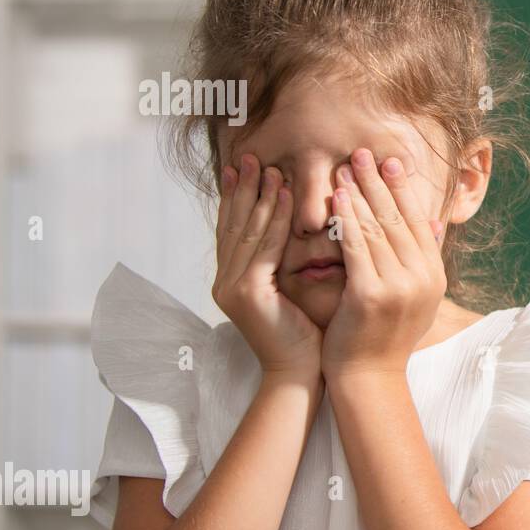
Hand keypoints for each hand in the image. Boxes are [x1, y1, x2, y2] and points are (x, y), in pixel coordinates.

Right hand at [213, 153, 321, 377]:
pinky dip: (275, 218)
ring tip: (269, 166)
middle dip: (242, 188)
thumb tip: (303, 228)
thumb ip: (288, 261)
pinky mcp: (246, 292)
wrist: (300, 375)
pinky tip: (284, 195)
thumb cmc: (305, 336)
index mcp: (233, 281)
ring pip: (248, 230)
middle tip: (249, 155)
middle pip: (234, 224)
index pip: (233, 230)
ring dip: (259, 195)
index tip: (245, 167)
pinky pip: (264, 246)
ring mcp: (231, 286)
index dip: (237, 198)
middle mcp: (225, 281)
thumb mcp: (293, 290)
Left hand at [322, 148, 445, 378]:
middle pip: (400, 219)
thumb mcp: (415, 297)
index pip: (419, 222)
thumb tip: (434, 224)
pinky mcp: (372, 293)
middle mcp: (423, 278)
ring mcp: (400, 286)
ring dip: (361, 194)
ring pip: (378, 228)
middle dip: (380, 183)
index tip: (390, 163)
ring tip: (346, 168)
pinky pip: (357, 247)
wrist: (369, 377)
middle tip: (363, 153)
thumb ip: (422, 259)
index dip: (404, 190)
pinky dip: (347, 219)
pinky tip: (337, 200)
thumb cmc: (383, 336)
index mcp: (434, 276)